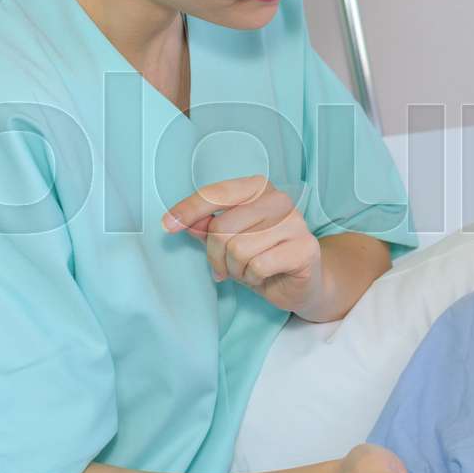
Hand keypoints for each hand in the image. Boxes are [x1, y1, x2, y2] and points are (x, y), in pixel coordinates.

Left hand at [165, 176, 324, 315]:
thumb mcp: (229, 241)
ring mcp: (295, 222)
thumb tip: (182, 222)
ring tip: (249, 271)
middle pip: (222, 228)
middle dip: (216, 256)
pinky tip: (265, 276)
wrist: (302, 284)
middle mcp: (278, 200)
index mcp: (258, 188)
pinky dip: (254, 278)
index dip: (189, 209)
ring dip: (237, 270)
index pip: (217, 193)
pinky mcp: (305, 248)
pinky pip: (259, 265)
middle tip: (227, 267)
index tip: (167, 226)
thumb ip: (207, 228)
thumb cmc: (262, 258)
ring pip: (239, 250)